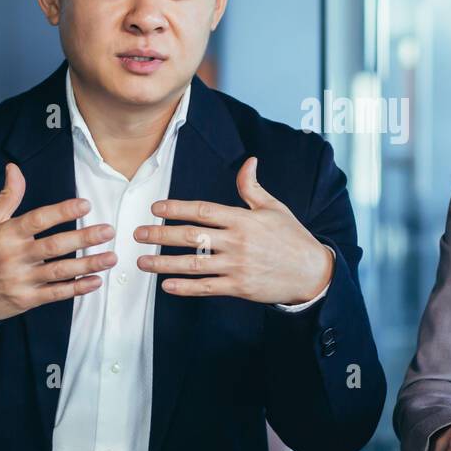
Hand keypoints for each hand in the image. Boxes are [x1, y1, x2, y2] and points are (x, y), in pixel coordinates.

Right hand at [0, 162, 116, 321]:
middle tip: (108, 231)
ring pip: (60, 271)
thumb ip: (7, 196)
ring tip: (111, 257)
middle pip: (54, 246)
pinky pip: (56, 293)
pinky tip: (95, 280)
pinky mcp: (26, 299)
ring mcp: (21, 280)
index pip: (38, 219)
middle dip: (84, 238)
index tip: (85, 205)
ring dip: (88, 264)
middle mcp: (14, 256)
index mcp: (6, 234)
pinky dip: (77, 288)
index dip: (62, 211)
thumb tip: (14, 168)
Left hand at [134, 157, 332, 305]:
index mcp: (243, 219)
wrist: (312, 272)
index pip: (203, 211)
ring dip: (164, 263)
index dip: (177, 208)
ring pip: (193, 263)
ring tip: (143, 262)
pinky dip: (185, 288)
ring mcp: (237, 266)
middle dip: (160, 235)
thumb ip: (253, 188)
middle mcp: (237, 242)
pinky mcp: (239, 287)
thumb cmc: (292, 238)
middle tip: (138, 234)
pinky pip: (206, 288)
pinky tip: (167, 286)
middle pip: (191, 236)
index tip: (156, 208)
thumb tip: (249, 162)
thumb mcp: (274, 208)